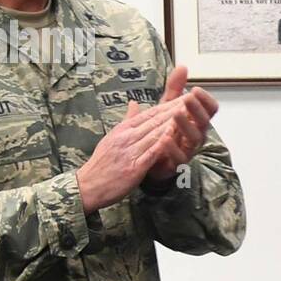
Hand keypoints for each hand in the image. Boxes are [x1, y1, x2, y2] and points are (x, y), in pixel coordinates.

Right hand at [76, 98, 201, 213]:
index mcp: (123, 129)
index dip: (168, 104)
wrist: (88, 185)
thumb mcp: (113, 137)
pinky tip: (172, 136)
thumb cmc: (103, 162)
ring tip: (188, 112)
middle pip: (154, 120)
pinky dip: (160, 144)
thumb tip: (134, 102)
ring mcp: (130, 152)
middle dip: (175, 109)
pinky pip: (149, 154)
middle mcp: (126, 137)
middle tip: (192, 98)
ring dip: (172, 122)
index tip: (184, 95)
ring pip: (153, 134)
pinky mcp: (133, 167)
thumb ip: (128, 120)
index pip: (150, 113)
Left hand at [145, 65, 218, 182]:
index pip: (210, 110)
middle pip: (204, 122)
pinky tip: (164, 137)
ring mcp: (188, 150)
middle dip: (197, 109)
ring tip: (176, 114)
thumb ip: (174, 89)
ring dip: (186, 125)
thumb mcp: (166, 107)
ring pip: (194, 139)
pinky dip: (172, 147)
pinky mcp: (177, 164)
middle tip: (188, 97)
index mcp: (196, 121)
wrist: (150, 159)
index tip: (196, 89)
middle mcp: (196, 135)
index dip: (206, 100)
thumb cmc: (162, 132)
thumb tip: (182, 67)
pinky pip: (179, 157)